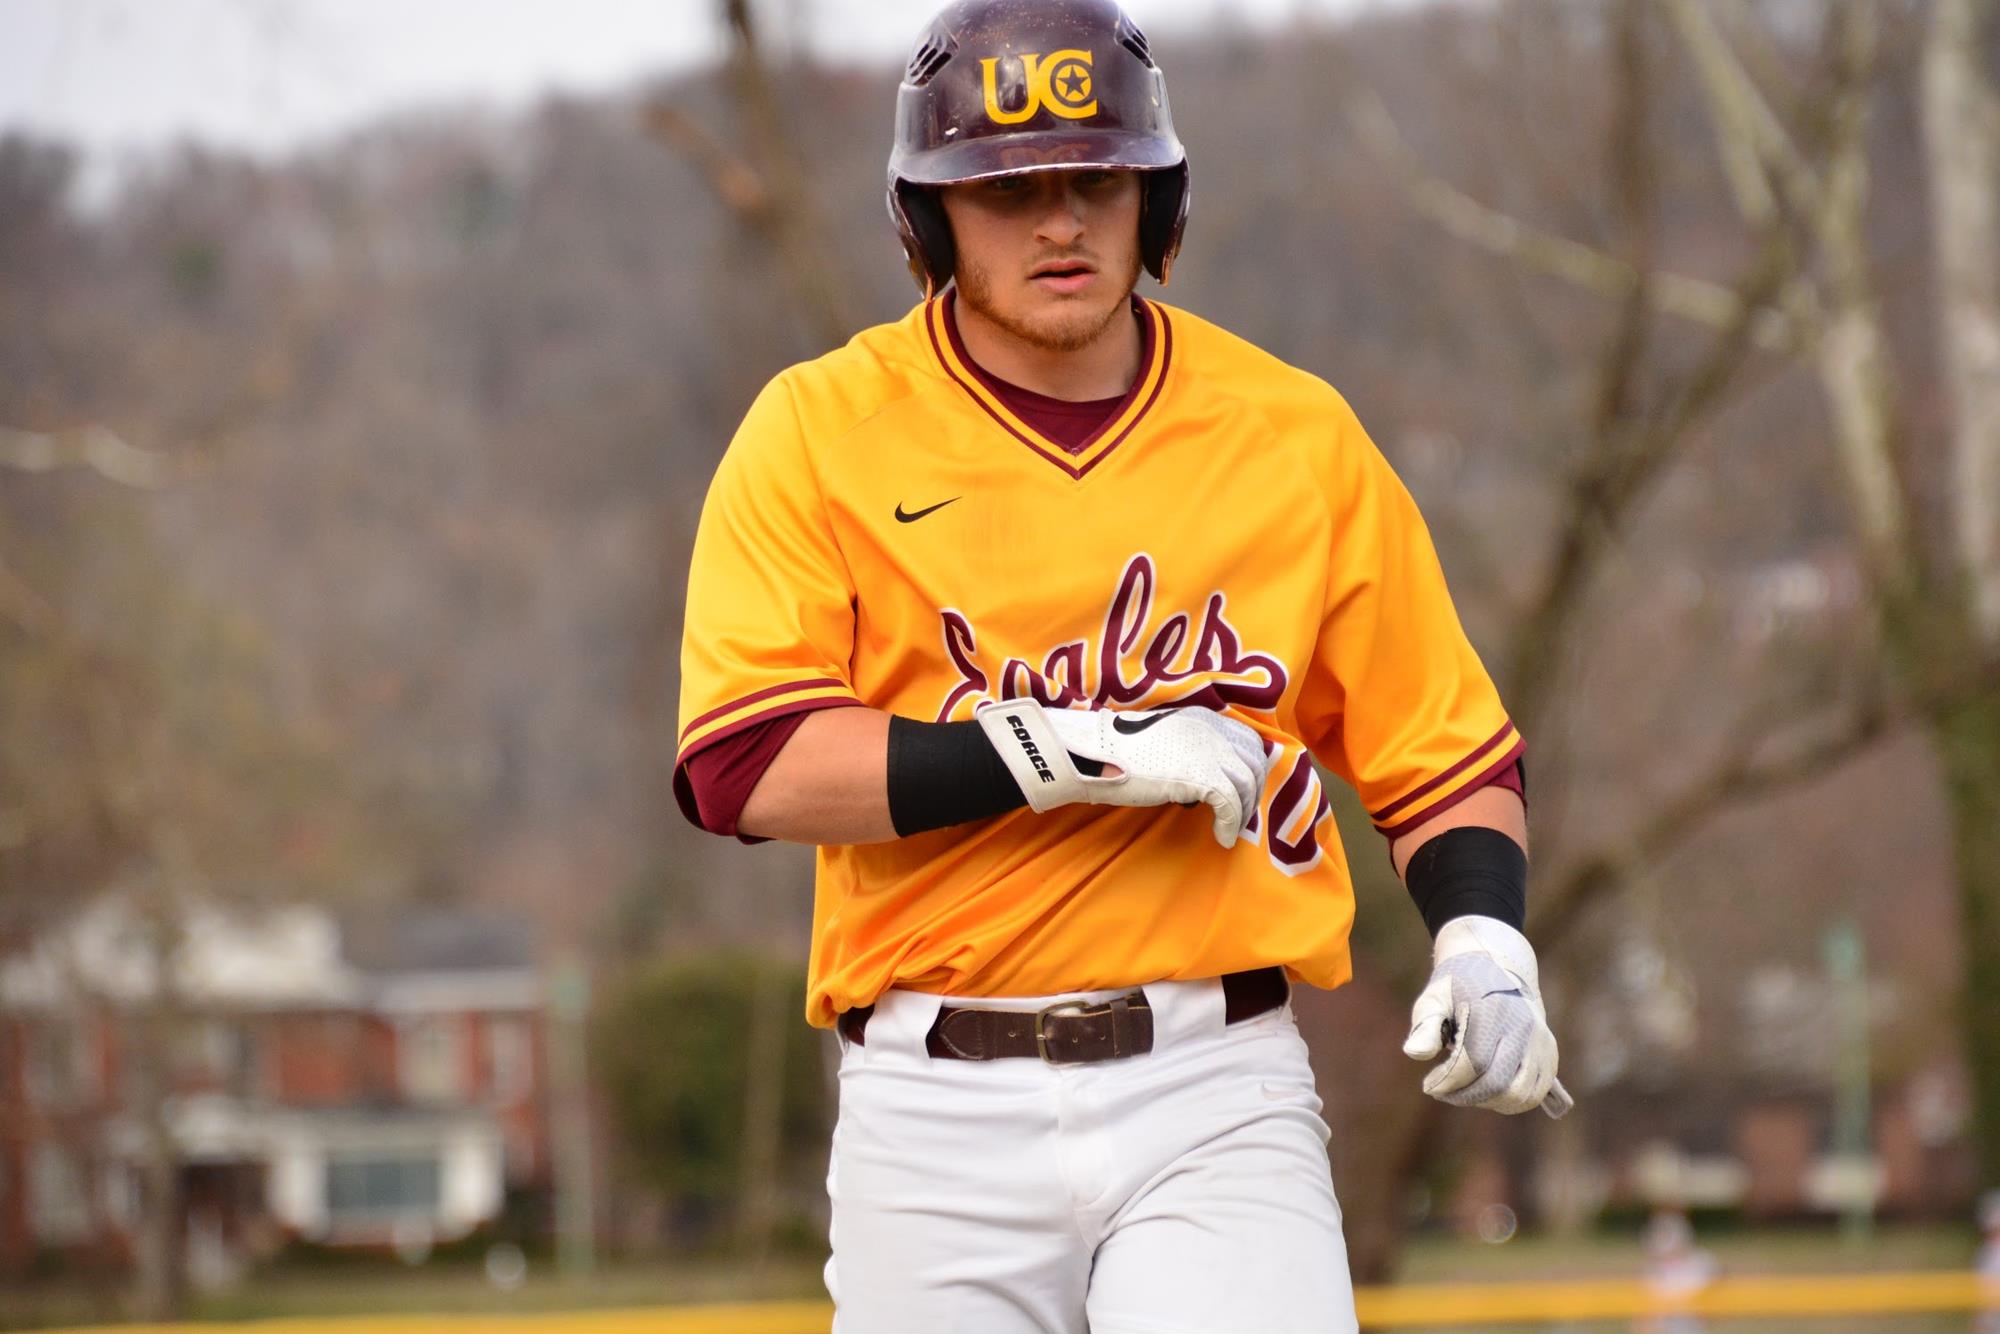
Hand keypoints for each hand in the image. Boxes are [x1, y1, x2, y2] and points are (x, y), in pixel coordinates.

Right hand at [975, 699, 1270, 846]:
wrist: (1093, 755)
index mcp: (1203, 718)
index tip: (1245, 790)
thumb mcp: (1163, 740)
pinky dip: (1230, 824)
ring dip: (1243, 811)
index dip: (1253, 767)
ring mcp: (1207, 751)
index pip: (1249, 740)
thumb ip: (1187, 750)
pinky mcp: (1200, 775)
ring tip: (1229, 829)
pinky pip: (1230, 804)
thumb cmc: (1118, 752)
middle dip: (1252, 791)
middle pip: (1253, 762)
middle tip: (1240, 814)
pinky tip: (1221, 837)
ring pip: (1246, 784)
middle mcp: (1211, 730)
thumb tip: (1202, 779)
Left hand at [1403, 915, 1570, 1117]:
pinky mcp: (1549, 1053)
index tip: (1429, 1085)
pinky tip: (1486, 1091)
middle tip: (1444, 1092)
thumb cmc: (1457, 985)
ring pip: (1521, 1095)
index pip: (1473, 1063)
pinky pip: (1535, 1092)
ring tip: (1466, 1091)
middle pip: (1499, 1084)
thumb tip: (1414, 1054)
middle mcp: (1524, 1028)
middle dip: (1467, 1096)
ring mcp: (1541, 1042)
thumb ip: (1425, 1025)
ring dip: (1489, 1102)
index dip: (1448, 1082)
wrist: (1496, 965)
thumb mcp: (1434, 998)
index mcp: (1494, 1012)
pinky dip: (1511, 1101)